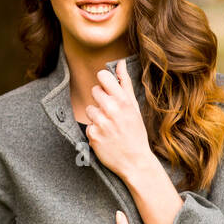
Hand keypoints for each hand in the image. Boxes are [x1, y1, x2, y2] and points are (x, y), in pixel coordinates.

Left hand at [84, 59, 152, 180]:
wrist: (135, 161)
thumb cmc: (135, 132)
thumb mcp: (134, 106)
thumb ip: (125, 83)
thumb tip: (120, 62)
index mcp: (123, 101)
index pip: (102, 76)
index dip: (104, 82)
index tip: (108, 89)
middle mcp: (112, 110)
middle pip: (94, 91)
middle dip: (101, 100)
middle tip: (111, 113)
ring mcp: (101, 123)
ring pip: (89, 109)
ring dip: (97, 116)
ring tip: (109, 126)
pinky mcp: (92, 135)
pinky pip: (88, 125)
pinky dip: (94, 131)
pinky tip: (105, 137)